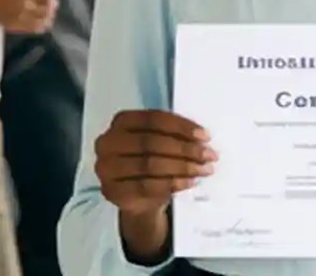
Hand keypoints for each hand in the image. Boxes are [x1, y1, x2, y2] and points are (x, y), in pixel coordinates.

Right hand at [0, 0, 59, 31]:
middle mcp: (22, 4)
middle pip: (45, 6)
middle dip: (52, 5)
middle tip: (55, 3)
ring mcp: (18, 16)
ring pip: (40, 19)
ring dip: (48, 16)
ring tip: (51, 15)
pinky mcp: (11, 25)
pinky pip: (29, 29)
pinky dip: (38, 27)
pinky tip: (44, 27)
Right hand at [94, 110, 216, 217]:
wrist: (138, 196)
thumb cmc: (152, 160)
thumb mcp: (161, 142)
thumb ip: (175, 135)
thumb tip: (202, 138)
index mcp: (121, 122)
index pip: (153, 119)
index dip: (181, 127)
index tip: (205, 136)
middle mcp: (108, 142)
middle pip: (152, 142)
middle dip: (185, 149)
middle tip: (209, 155)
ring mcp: (106, 168)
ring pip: (150, 165)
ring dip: (183, 167)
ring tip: (204, 169)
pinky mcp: (112, 191)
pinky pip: (147, 186)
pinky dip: (173, 183)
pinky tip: (190, 181)